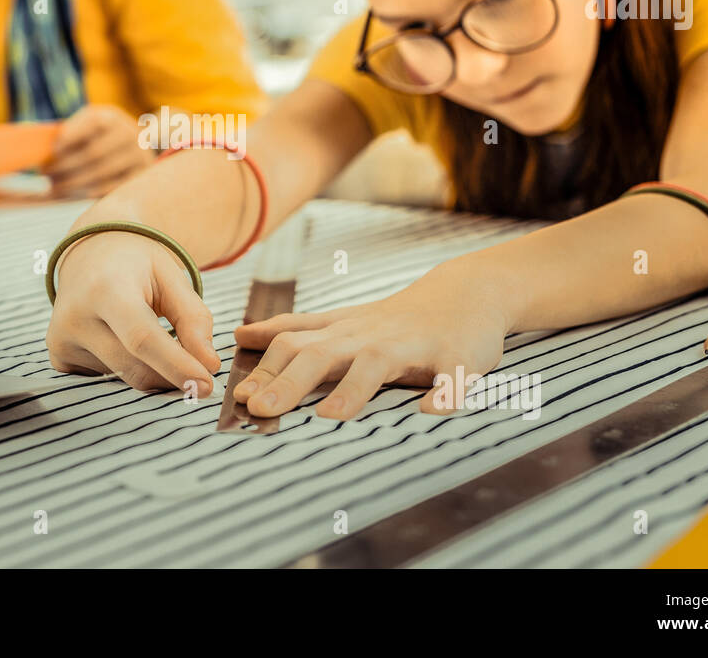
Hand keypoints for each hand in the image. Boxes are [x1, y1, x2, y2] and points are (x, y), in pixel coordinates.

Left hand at [45, 104, 155, 198]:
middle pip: (94, 151)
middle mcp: (129, 133)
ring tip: (54, 186)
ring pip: (102, 171)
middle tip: (46, 173)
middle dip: (66, 164)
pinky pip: (114, 186)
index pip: (93, 123)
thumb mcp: (83, 127)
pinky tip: (75, 193)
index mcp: (111, 117)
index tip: (52, 150)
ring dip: (74, 181)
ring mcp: (138, 155)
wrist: (130, 149)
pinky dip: (91, 191)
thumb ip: (65, 133)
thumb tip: (36, 146)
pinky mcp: (141, 175)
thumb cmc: (95, 138)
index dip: (71, 136)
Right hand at [45, 229, 220, 396]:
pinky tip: (126, 343)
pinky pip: (106, 380)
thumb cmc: (137, 265)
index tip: (207, 386)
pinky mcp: (58, 357)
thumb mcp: (171, 277)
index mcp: (105, 288)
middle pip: (135, 367)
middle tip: (200, 374)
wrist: (89, 254)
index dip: (176, 366)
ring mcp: (61, 340)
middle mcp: (75, 317)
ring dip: (153, 372)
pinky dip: (128, 370)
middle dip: (173, 376)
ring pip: (124, 379)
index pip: (142, 339)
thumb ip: (194, 318)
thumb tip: (209, 364)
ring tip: (157, 341)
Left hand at [231, 273, 508, 420]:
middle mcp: (370, 337)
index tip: (238, 396)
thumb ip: (297, 331)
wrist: (468, 292)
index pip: (294, 345)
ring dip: (353, 389)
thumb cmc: (397, 319)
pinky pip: (451, 376)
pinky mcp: (457, 357)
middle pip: (322, 354)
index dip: (265, 369)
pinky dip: (444, 393)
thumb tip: (241, 336)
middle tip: (261, 409)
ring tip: (330, 416)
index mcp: (343, 333)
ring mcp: (412, 346)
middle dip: (289, 381)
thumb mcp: (343, 321)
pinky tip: (432, 412)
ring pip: (377, 363)